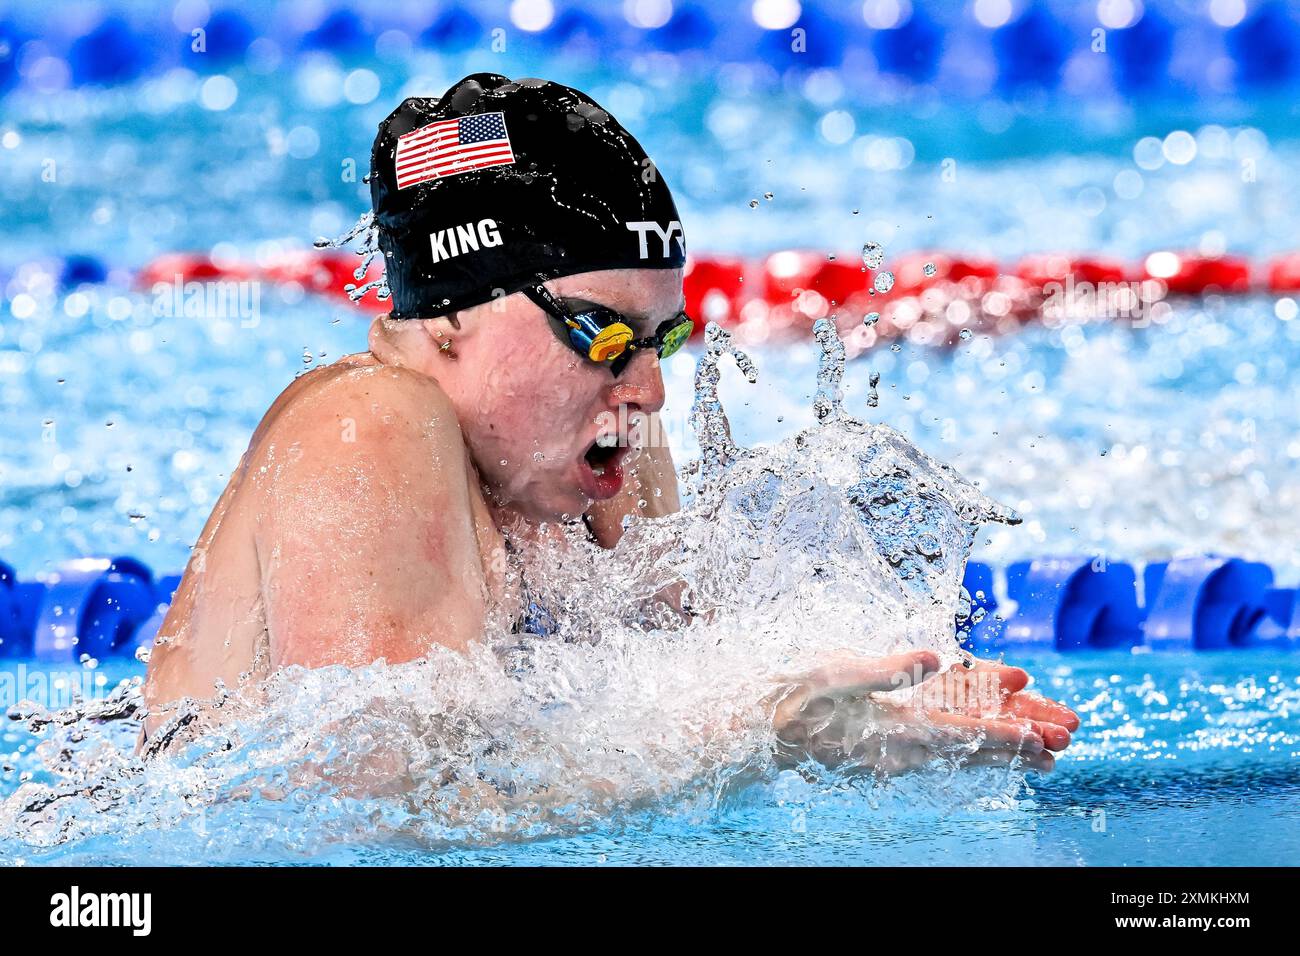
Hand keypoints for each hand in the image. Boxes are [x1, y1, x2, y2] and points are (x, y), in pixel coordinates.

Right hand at [770, 650, 1057, 775]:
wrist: (764, 726)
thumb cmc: (794, 696)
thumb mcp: (835, 672)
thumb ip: (887, 669)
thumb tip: (935, 658)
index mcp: (894, 730)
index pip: (961, 734)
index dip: (1004, 736)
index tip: (1041, 740)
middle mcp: (903, 746)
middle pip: (973, 743)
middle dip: (1020, 740)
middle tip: (1067, 740)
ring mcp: (898, 747)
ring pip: (963, 741)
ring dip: (1005, 740)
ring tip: (1048, 746)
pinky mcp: (892, 739)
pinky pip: (943, 735)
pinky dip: (973, 729)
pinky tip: (992, 722)